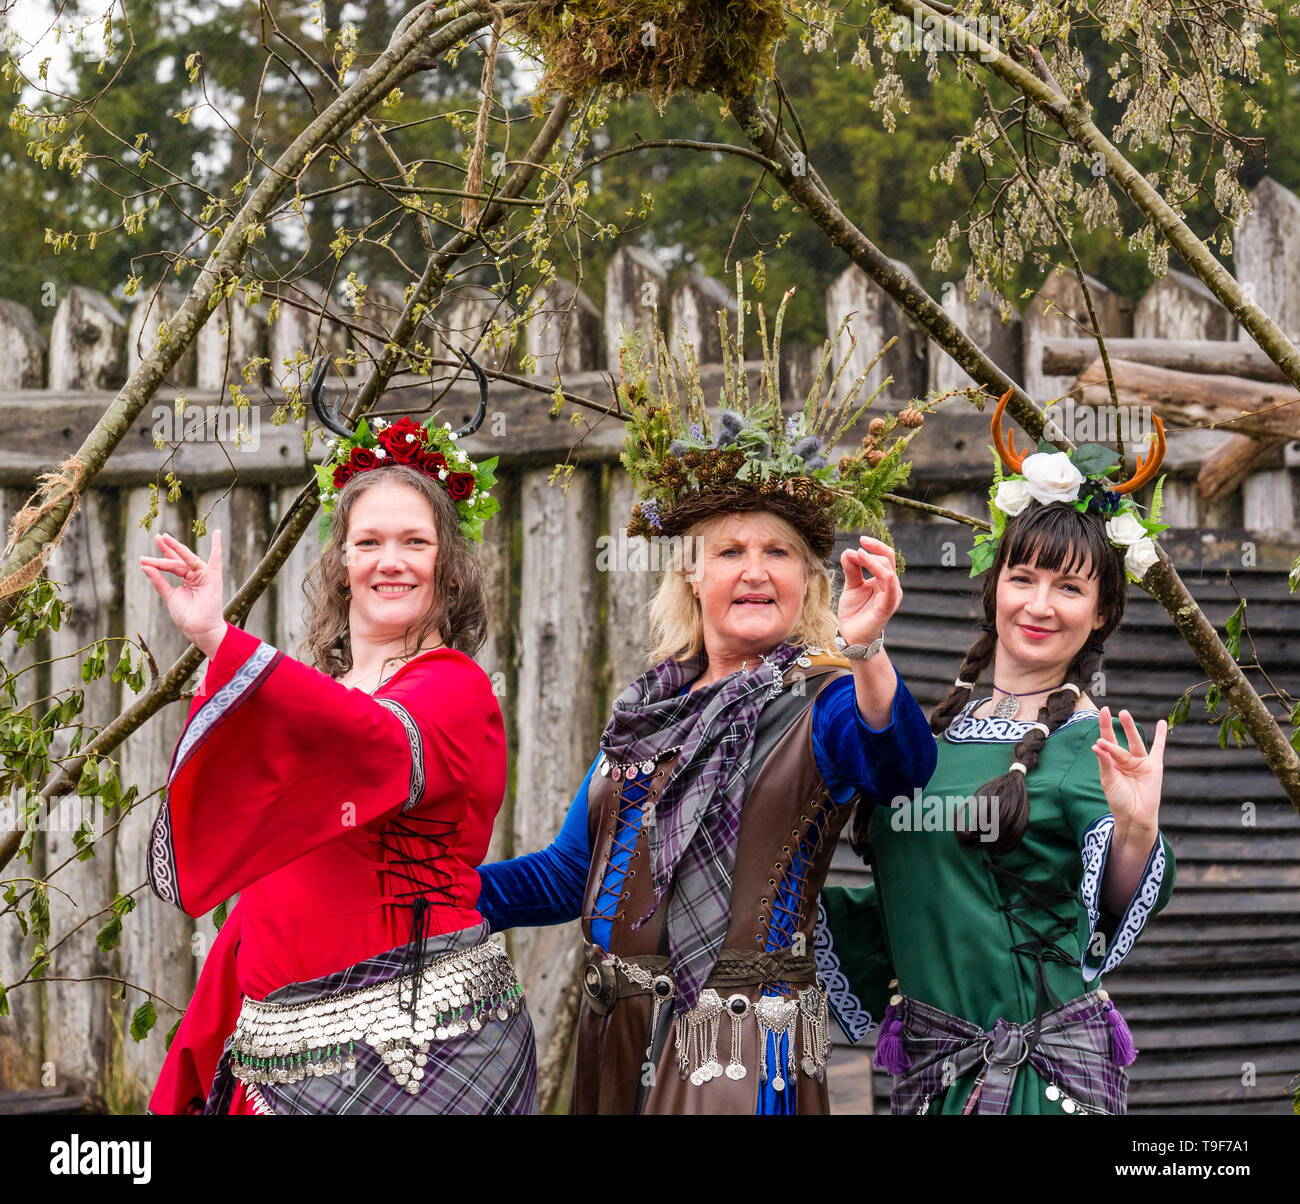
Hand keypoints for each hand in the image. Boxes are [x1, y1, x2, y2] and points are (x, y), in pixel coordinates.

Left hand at [139, 530, 227, 656]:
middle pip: (177, 560)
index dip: (161, 556)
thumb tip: (145, 566)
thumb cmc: (186, 616)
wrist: (198, 628)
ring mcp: (205, 575)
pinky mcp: (213, 577)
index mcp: (187, 580)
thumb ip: (159, 580)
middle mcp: (196, 575)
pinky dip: (217, 546)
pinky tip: (217, 532)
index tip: (147, 552)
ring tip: (162, 538)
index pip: (172, 564)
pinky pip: (216, 559)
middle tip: (157, 537)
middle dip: (166, 548)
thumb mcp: (168, 595)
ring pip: (185, 560)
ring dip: (175, 548)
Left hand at [837, 536, 900, 646]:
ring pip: (888, 570)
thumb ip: (852, 569)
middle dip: (872, 551)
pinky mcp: (888, 606)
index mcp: (884, 579)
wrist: (851, 635)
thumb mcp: (851, 585)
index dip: (875, 546)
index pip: (885, 556)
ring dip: (873, 560)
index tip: (861, 539)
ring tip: (858, 555)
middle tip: (856, 549)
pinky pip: (890, 587)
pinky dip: (879, 572)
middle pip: (888, 559)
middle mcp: (891, 586)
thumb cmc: (854, 611)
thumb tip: (849, 551)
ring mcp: (891, 596)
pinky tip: (866, 564)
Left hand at [1093, 706, 1165, 842]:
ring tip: (1124, 714)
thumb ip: (1105, 762)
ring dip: (1130, 728)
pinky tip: (1161, 723)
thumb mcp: (1108, 780)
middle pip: (1119, 739)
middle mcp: (1125, 760)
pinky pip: (1158, 749)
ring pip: (1135, 742)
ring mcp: (1140, 762)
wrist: (1134, 816)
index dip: (1103, 728)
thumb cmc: (1118, 800)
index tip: (1101, 713)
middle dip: (1113, 726)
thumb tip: (1097, 744)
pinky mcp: (1154, 766)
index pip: (1106, 741)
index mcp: (1112, 763)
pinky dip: (1161, 737)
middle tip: (1108, 711)